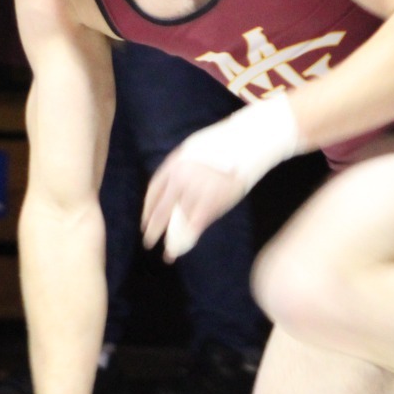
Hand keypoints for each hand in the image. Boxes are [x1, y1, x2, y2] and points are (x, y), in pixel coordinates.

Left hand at [142, 96, 298, 260]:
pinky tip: (182, 249)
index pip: (154, 191)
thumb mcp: (194, 149)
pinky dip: (189, 238)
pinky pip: (196, 224)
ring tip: (169, 251)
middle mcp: (180, 178)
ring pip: (179, 220)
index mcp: (174, 164)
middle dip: (154, 229)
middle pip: (161, 210)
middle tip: (148, 242)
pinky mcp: (211, 201)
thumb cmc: (225, 144)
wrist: (247, 142)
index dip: (148, 209)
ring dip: (172, 239)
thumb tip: (175, 185)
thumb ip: (182, 167)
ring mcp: (195, 190)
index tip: (146, 222)